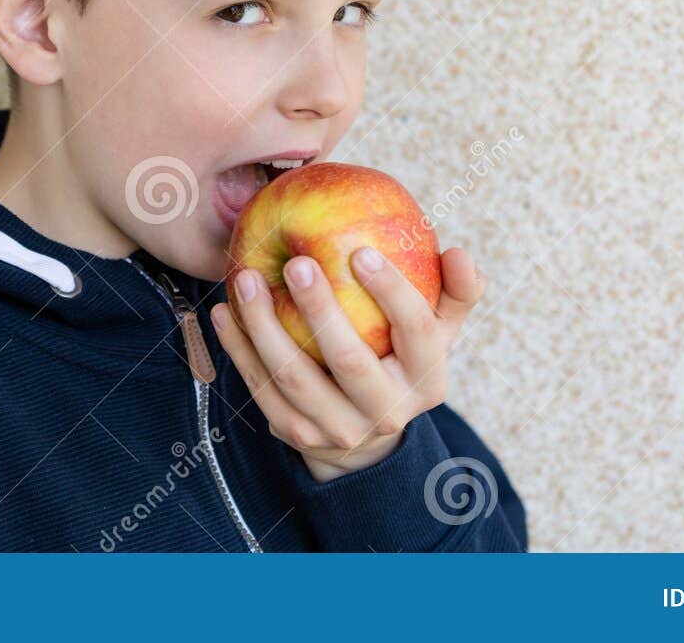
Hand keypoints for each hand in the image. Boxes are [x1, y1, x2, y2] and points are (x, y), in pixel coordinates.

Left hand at [211, 244, 484, 481]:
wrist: (368, 432)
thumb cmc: (402, 355)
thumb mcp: (438, 329)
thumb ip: (456, 290)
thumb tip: (460, 253)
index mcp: (427, 379)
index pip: (416, 330)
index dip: (392, 290)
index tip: (360, 250)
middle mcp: (386, 411)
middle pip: (350, 360)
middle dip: (320, 310)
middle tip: (297, 263)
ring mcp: (338, 429)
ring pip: (294, 378)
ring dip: (264, 326)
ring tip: (245, 279)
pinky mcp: (297, 434)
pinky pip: (260, 389)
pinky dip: (238, 349)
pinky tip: (223, 311)